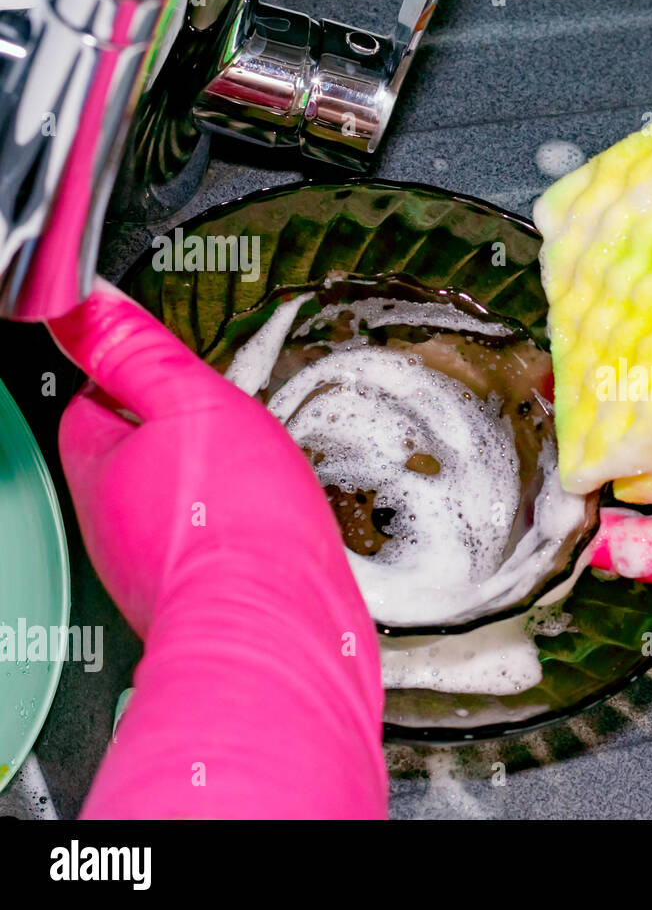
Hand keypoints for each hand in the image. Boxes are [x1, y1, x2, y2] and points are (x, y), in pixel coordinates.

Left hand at [49, 280, 386, 818]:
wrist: (281, 630)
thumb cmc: (240, 526)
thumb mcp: (195, 403)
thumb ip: (139, 350)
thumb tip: (87, 303)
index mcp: (98, 468)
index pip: (92, 401)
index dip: (137, 378)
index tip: (179, 376)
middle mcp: (114, 526)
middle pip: (137, 454)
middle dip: (183, 436)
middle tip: (234, 430)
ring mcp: (154, 570)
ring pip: (178, 504)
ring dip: (214, 487)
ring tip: (259, 483)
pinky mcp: (204, 601)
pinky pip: (214, 548)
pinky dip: (239, 534)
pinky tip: (272, 532)